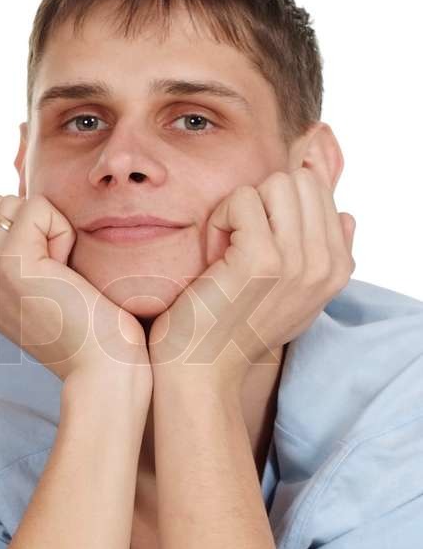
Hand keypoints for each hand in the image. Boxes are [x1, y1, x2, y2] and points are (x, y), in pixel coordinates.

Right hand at [0, 194, 152, 385]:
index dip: (33, 231)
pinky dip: (62, 229)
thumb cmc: (97, 334)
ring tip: (64, 270)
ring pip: (10, 203)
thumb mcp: (51, 293)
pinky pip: (35, 207)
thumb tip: (32, 213)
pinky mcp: (10, 265)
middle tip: (62, 269)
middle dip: (35, 222)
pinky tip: (70, 269)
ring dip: (48, 225)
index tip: (56, 277)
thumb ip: (32, 260)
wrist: (105, 372)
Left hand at [147, 169, 355, 393]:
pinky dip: (220, 218)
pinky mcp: (262, 259)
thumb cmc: (237, 329)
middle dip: (263, 199)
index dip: (278, 206)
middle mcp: (325, 265)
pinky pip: (243, 199)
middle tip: (240, 239)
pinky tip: (214, 254)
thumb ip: (325, 258)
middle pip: (300, 181)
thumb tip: (345, 216)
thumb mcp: (298, 297)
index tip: (257, 243)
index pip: (320, 193)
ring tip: (228, 245)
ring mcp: (298, 261)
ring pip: (276, 184)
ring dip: (242, 207)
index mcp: (338, 269)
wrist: (203, 368)